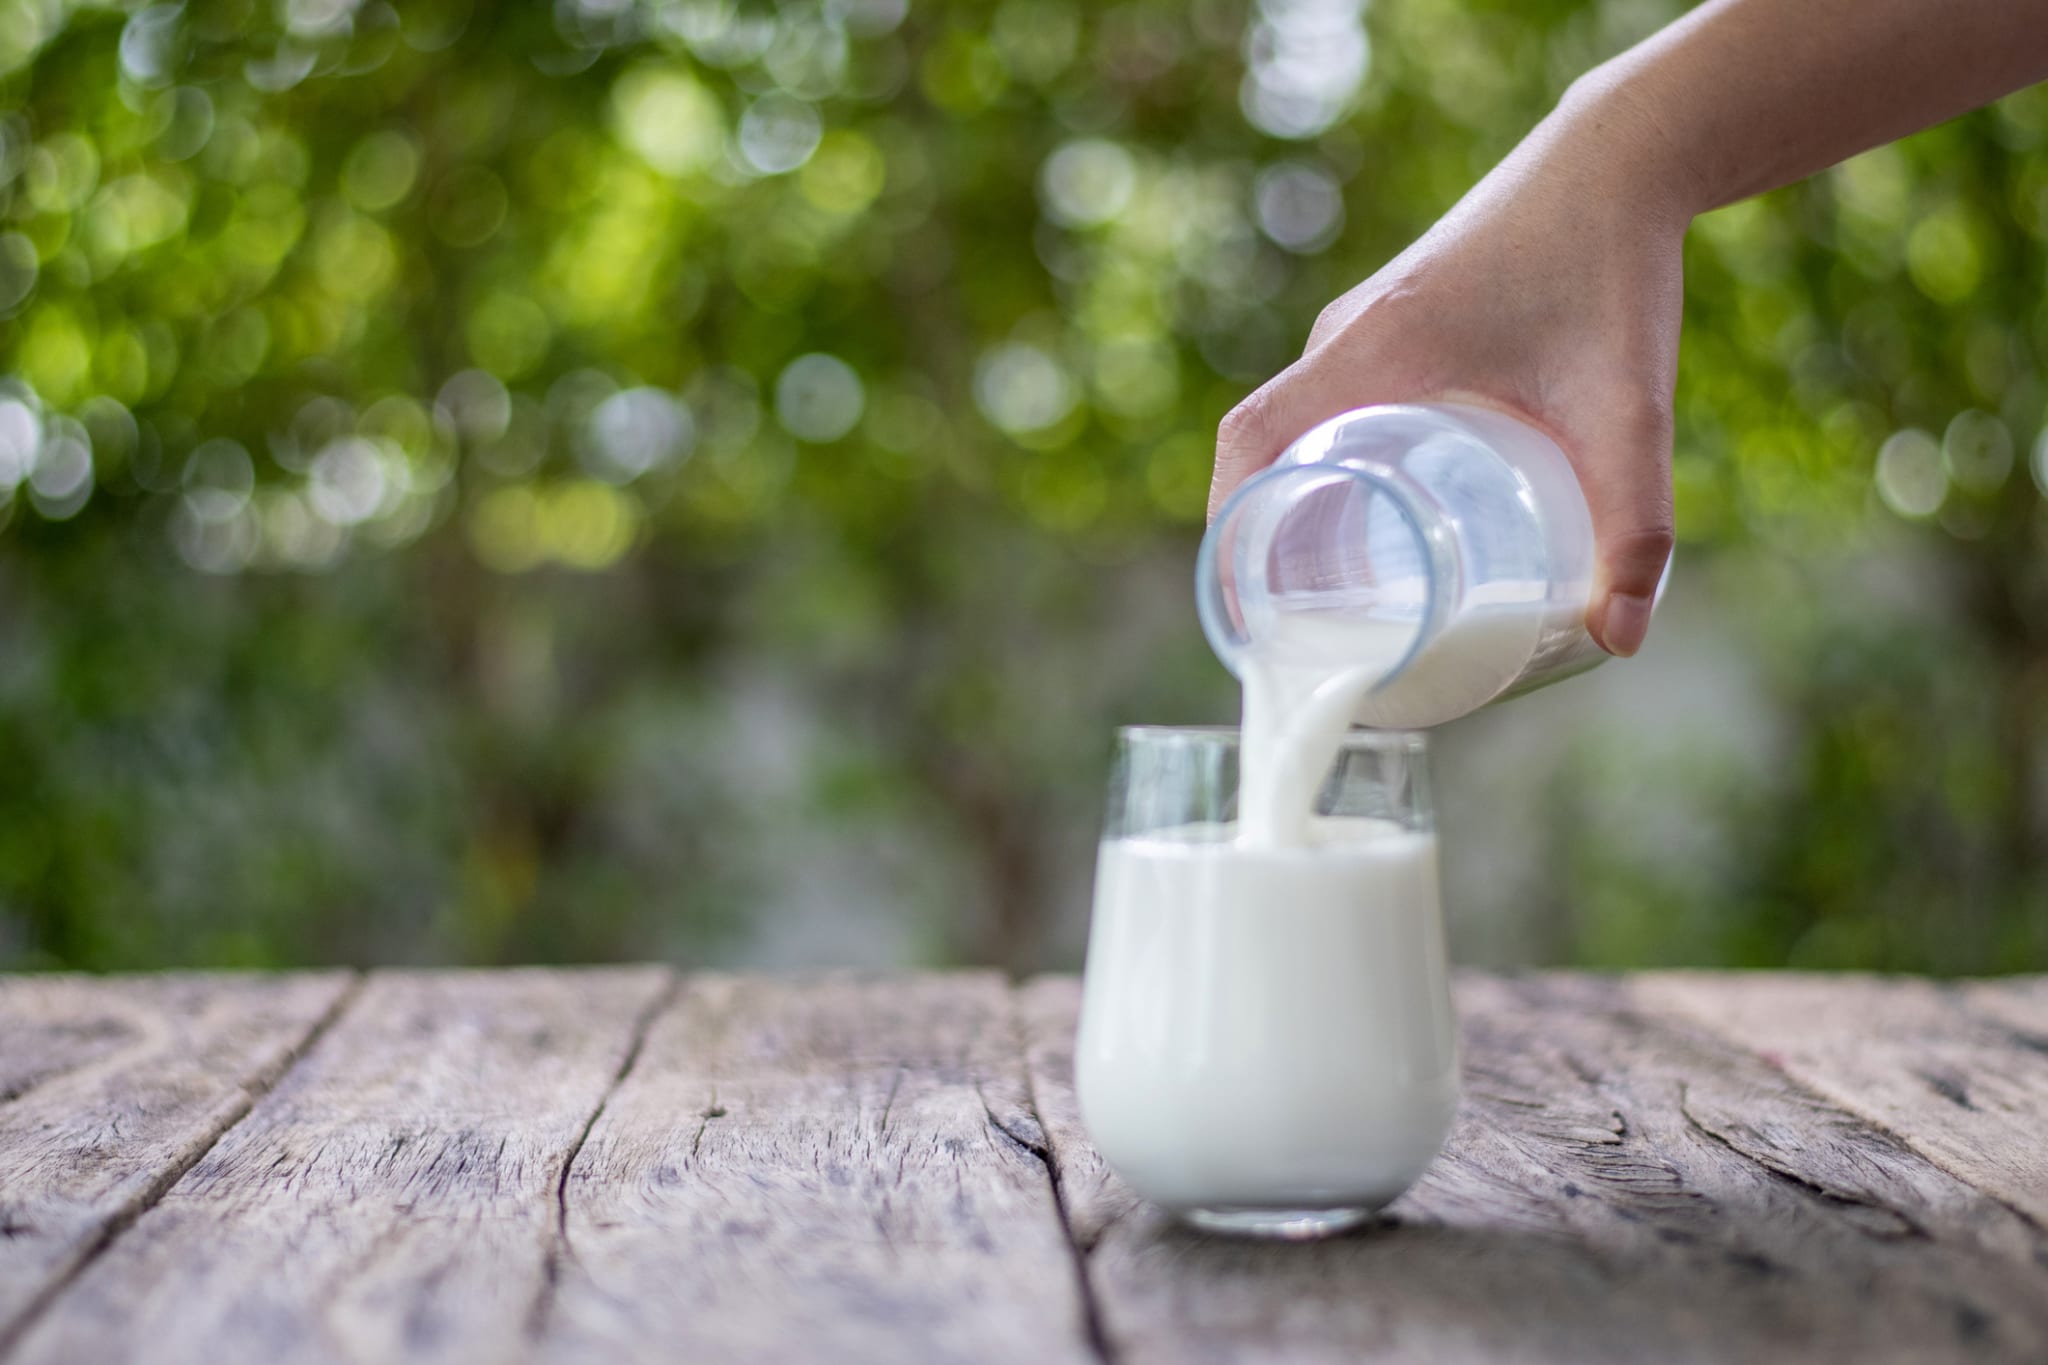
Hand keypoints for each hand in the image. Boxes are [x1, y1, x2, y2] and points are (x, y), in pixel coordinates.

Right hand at [1210, 88, 1691, 656]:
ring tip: (1324, 593)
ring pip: (1295, 427)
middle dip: (1261, 542)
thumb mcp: (1628, 407)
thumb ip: (1634, 523)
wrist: (1620, 158)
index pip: (1254, 437)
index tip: (1241, 610)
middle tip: (1291, 629)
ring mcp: (1362, 325)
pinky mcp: (1389, 322)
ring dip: (1292, 504)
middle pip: (1265, 445)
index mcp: (1374, 348)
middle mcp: (1349, 335)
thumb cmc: (1614, 269)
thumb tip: (1621, 641)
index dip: (1229, 527)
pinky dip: (1322, 465)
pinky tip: (1367, 520)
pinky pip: (1326, 404)